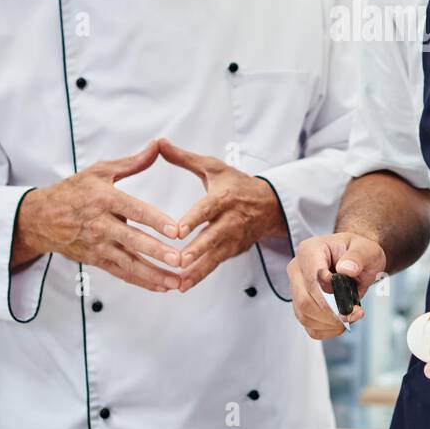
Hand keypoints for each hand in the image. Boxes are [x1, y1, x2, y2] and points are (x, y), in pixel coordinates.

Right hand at [13, 141, 180, 290]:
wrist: (40, 218)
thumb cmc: (73, 191)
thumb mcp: (100, 171)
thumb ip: (132, 163)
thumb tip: (158, 146)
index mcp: (104, 199)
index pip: (134, 210)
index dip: (155, 220)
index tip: (176, 229)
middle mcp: (100, 224)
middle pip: (132, 240)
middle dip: (156, 252)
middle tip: (179, 259)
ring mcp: (97, 245)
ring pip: (128, 263)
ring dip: (154, 274)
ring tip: (176, 281)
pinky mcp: (95, 260)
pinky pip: (121, 273)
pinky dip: (141, 281)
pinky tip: (162, 286)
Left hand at [159, 139, 285, 292]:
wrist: (270, 205)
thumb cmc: (237, 184)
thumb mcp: (213, 167)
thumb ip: (184, 158)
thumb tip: (159, 143)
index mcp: (224, 197)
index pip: (207, 209)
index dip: (193, 220)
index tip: (177, 231)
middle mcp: (230, 220)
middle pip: (213, 237)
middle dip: (197, 250)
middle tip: (180, 260)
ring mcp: (233, 238)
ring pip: (214, 257)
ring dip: (197, 270)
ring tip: (179, 283)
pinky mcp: (233, 251)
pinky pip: (216, 265)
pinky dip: (200, 276)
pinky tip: (183, 286)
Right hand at [287, 233, 384, 339]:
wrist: (357, 261)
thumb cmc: (359, 252)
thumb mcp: (366, 249)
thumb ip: (358, 257)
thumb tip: (346, 269)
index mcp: (309, 251)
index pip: (313, 280)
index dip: (331, 297)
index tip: (350, 304)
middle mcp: (298, 269)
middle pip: (305, 302)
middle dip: (332, 313)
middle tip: (355, 313)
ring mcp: (297, 289)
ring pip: (305, 316)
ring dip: (331, 323)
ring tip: (352, 315)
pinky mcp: (302, 306)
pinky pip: (310, 327)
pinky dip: (329, 330)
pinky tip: (343, 321)